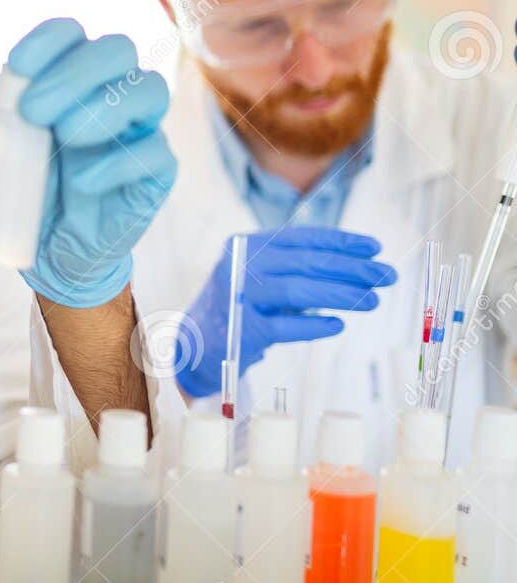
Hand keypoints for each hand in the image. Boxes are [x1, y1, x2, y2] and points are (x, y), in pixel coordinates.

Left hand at [10, 18, 176, 307]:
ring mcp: (141, 128)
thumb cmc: (30, 185)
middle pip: (117, 49)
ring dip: (101, 108)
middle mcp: (114, 91)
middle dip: (73, 74)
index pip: (72, 33)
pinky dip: (114, 164)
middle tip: (32, 111)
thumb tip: (6, 86)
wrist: (49, 246)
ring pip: (150, 89)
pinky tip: (82, 182)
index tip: (16, 67)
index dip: (47, 41)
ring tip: (63, 138)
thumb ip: (7, 114)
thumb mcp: (8, 147)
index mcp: (73, 76)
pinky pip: (155, 152)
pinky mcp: (157, 171)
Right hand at [175, 226, 397, 398]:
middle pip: (306, 263)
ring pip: (298, 291)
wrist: (195, 344)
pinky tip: (338, 325)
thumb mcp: (261, 276)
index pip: (302, 238)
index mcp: (246, 245)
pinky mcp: (242, 329)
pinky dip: (316, 326)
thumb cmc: (239, 306)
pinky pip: (287, 327)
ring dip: (341, 295)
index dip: (342, 242)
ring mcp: (239, 297)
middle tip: (387, 276)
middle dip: (353, 269)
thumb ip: (296, 267)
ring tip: (372, 300)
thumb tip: (359, 263)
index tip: (375, 248)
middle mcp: (240, 265)